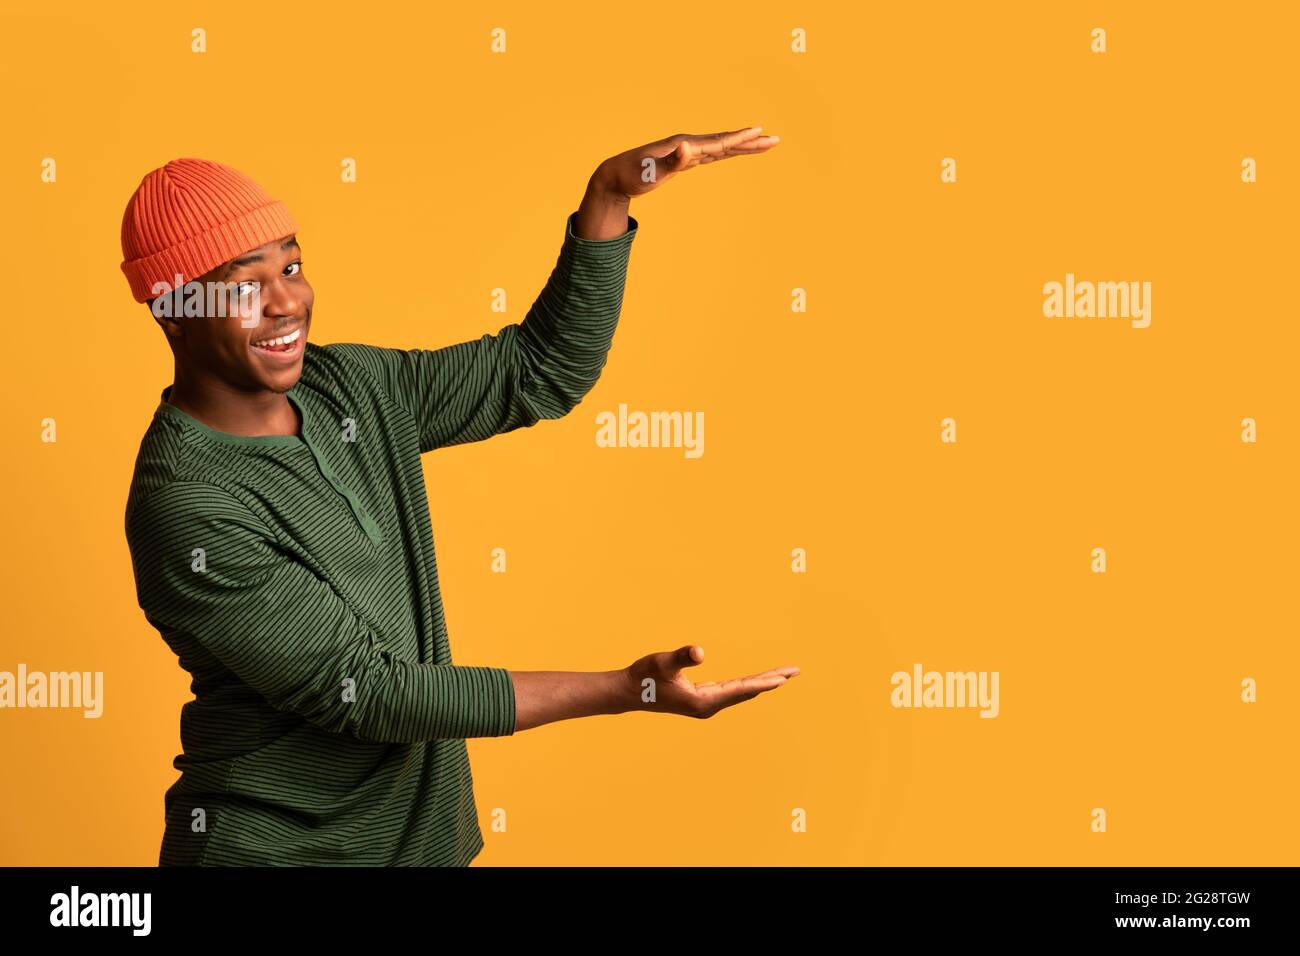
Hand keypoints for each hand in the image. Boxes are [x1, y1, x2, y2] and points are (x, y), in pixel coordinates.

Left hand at [593, 126, 780, 201]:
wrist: (614, 176)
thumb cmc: (631, 176)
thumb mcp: (649, 172)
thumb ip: (670, 161)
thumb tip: (688, 147)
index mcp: (684, 145)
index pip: (718, 143)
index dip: (740, 139)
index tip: (761, 132)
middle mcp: (687, 145)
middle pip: (725, 143)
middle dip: (750, 142)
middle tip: (775, 139)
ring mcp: (686, 152)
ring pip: (721, 148)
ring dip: (742, 146)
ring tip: (763, 143)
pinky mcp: (683, 160)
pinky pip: (712, 155)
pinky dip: (726, 153)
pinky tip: (733, 151)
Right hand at [619, 644, 798, 718]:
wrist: (628, 692)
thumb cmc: (644, 676)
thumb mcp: (662, 662)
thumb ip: (681, 656)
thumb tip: (700, 652)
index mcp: (703, 701)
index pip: (740, 689)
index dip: (762, 682)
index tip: (784, 678)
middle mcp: (708, 706)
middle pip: (746, 692)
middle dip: (770, 681)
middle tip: (795, 671)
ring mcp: (705, 704)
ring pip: (740, 692)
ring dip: (761, 683)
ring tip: (782, 676)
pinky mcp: (701, 699)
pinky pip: (731, 691)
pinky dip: (747, 685)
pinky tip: (754, 683)